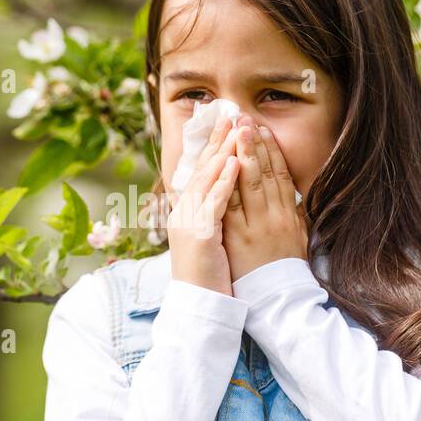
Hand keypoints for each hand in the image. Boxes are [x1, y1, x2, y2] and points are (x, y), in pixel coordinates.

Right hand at [167, 116, 241, 295]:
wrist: (198, 307)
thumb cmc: (209, 275)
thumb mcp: (210, 238)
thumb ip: (214, 214)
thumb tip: (227, 193)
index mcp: (187, 212)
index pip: (200, 172)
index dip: (213, 146)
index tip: (226, 124)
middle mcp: (184, 213)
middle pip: (202, 169)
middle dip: (218, 140)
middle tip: (232, 114)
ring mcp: (189, 224)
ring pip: (206, 180)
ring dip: (222, 152)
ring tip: (236, 130)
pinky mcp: (200, 237)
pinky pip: (214, 204)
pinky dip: (224, 182)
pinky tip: (234, 164)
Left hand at [223, 116, 307, 283]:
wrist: (278, 301)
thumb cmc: (287, 271)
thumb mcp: (298, 239)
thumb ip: (295, 215)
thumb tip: (294, 195)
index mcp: (290, 216)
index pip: (281, 176)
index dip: (272, 151)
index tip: (263, 130)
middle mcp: (275, 217)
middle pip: (265, 174)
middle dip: (254, 145)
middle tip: (244, 119)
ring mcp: (256, 227)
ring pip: (249, 184)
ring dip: (242, 155)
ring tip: (234, 132)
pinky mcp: (238, 238)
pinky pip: (231, 206)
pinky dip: (227, 183)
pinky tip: (222, 165)